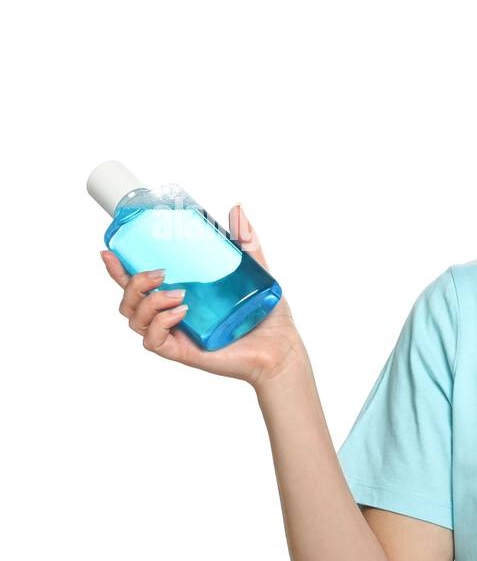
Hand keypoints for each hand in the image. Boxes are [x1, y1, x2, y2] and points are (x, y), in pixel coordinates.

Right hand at [101, 203, 306, 388]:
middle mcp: (172, 316)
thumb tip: (236, 208)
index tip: (109, 250)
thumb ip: (244, 241)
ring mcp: (177, 335)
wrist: (282, 349)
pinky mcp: (184, 352)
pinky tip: (180, 312)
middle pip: (127, 302)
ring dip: (147, 302)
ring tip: (177, 293)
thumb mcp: (254, 271)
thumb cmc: (266, 315)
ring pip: (134, 319)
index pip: (138, 283)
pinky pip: (153, 341)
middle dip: (130, 282)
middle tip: (160, 272)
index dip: (118, 269)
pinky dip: (160, 323)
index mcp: (180, 295)